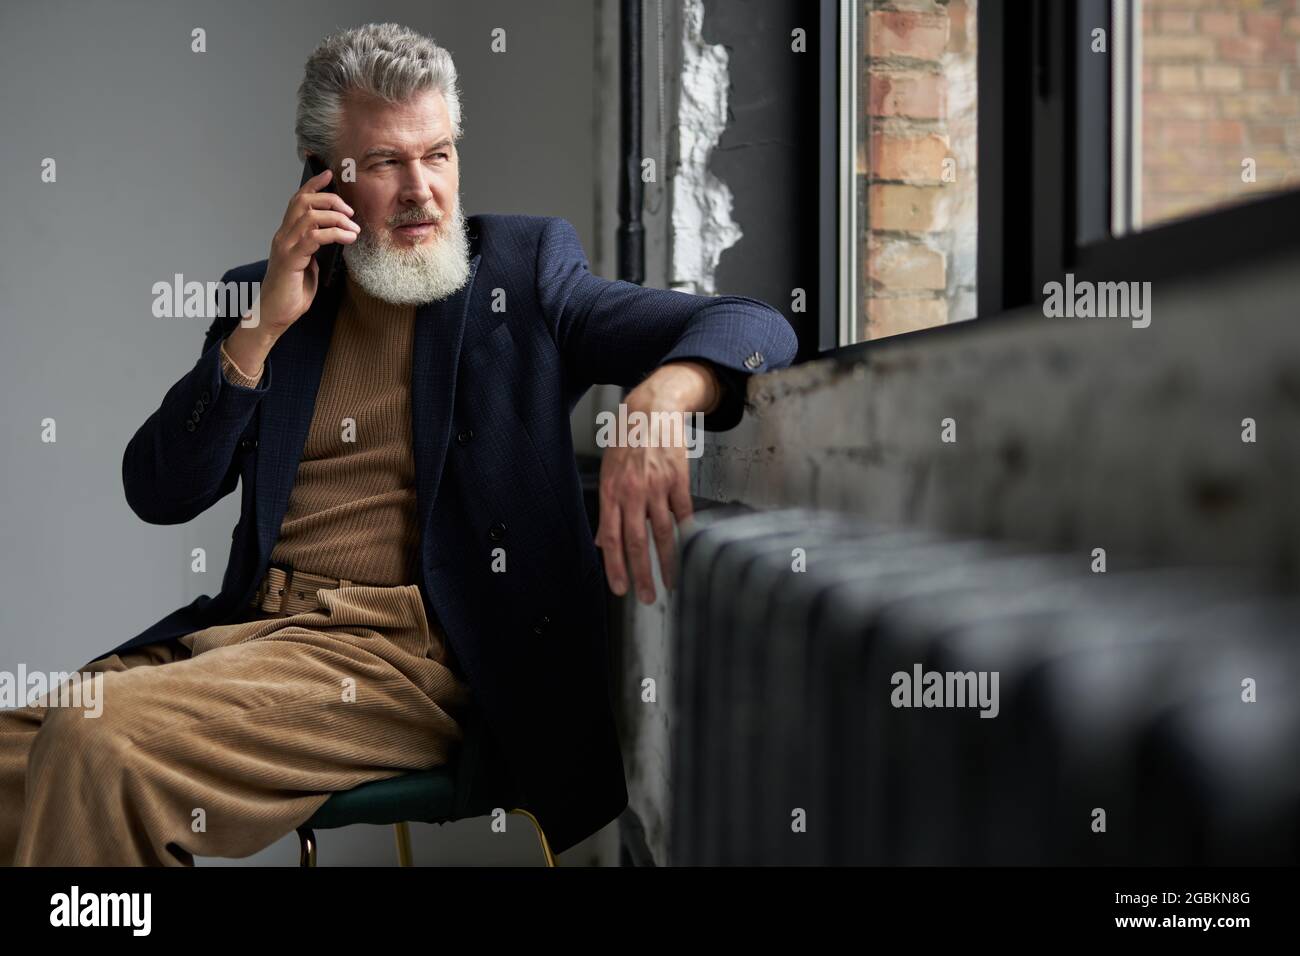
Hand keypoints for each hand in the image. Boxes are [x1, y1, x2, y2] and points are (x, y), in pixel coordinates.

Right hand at [255, 165, 360, 335]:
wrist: (273, 315)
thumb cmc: (291, 293)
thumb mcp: (309, 267)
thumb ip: (317, 250)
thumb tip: (336, 237)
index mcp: (287, 235)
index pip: (297, 201)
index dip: (312, 185)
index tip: (329, 174)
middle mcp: (283, 236)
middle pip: (303, 202)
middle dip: (330, 200)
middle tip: (350, 212)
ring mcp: (285, 246)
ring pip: (309, 216)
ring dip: (336, 218)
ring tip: (353, 228)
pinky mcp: (290, 259)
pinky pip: (313, 237)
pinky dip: (334, 234)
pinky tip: (348, 239)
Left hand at [595, 435, 693, 604]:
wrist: (651, 409)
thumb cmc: (628, 439)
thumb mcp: (608, 472)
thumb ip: (608, 510)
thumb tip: (603, 541)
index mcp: (612, 492)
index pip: (612, 539)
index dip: (616, 568)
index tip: (621, 589)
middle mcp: (633, 491)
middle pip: (637, 542)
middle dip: (642, 574)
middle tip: (648, 596)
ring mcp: (657, 486)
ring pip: (663, 533)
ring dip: (668, 561)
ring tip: (670, 581)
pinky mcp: (678, 479)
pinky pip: (683, 513)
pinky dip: (686, 534)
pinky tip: (688, 550)